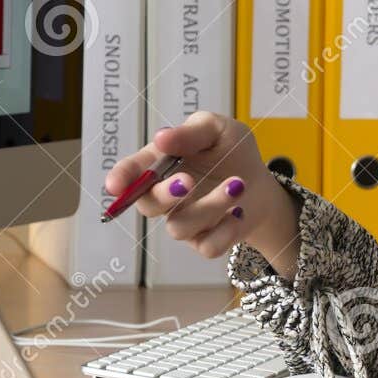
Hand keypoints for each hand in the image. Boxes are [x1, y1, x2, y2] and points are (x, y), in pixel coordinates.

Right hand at [103, 111, 280, 259]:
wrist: (261, 182)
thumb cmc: (232, 151)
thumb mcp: (216, 130)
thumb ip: (191, 133)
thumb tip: (162, 138)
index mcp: (160, 165)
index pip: (132, 173)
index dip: (120, 179)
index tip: (116, 185)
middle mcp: (166, 197)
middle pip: (148, 205)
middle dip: (165, 195)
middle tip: (188, 181)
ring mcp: (184, 221)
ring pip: (180, 227)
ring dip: (210, 206)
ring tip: (238, 184)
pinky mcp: (205, 241)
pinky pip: (207, 247)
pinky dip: (226, 231)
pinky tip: (239, 213)